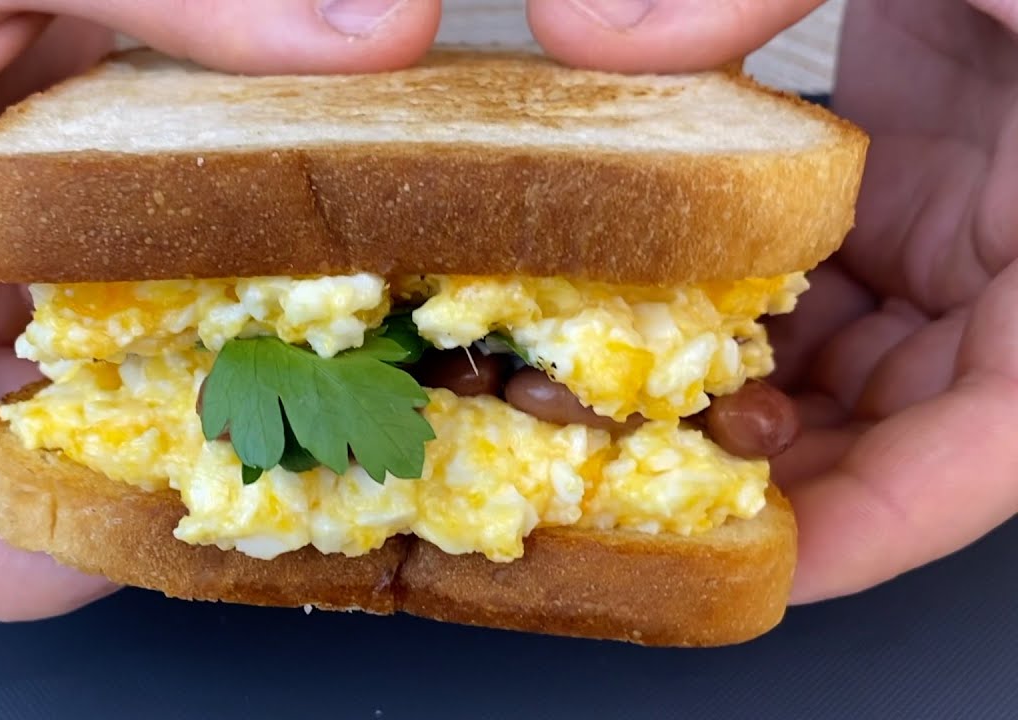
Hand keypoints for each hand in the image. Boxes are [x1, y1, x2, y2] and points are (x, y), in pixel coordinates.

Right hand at [0, 0, 439, 619]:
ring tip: (302, 407)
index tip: (102, 550)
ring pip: (64, 396)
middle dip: (110, 488)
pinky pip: (116, 318)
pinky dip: (200, 333)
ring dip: (175, 416)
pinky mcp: (46, 218)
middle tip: (257, 477)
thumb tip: (380, 32)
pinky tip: (293, 312)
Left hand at [529, 0, 1017, 602]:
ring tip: (631, 405)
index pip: (1009, 434)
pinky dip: (756, 300)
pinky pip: (841, 272)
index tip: (773, 562)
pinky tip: (667, 300)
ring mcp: (981, 200)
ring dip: (755, 385)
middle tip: (649, 479)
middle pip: (920, 415)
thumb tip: (592, 35)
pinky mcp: (924, 157)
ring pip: (867, 351)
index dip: (896, 518)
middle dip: (794, 462)